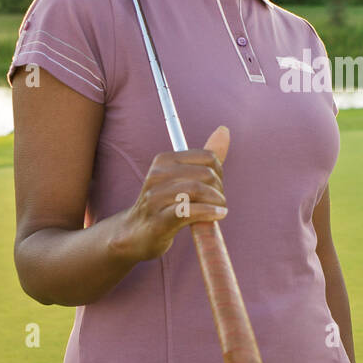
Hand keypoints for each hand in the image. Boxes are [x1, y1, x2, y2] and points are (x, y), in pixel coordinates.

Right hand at [110, 126, 229, 263]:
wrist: (137, 233)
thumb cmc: (166, 203)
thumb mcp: (182, 177)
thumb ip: (205, 158)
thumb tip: (224, 130)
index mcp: (164, 159)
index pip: (207, 158)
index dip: (219, 173)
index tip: (216, 187)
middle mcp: (157, 174)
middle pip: (205, 174)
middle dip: (219, 189)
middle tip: (219, 202)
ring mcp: (156, 197)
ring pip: (198, 190)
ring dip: (217, 202)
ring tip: (220, 210)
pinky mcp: (159, 220)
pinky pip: (190, 210)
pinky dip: (209, 212)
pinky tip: (218, 215)